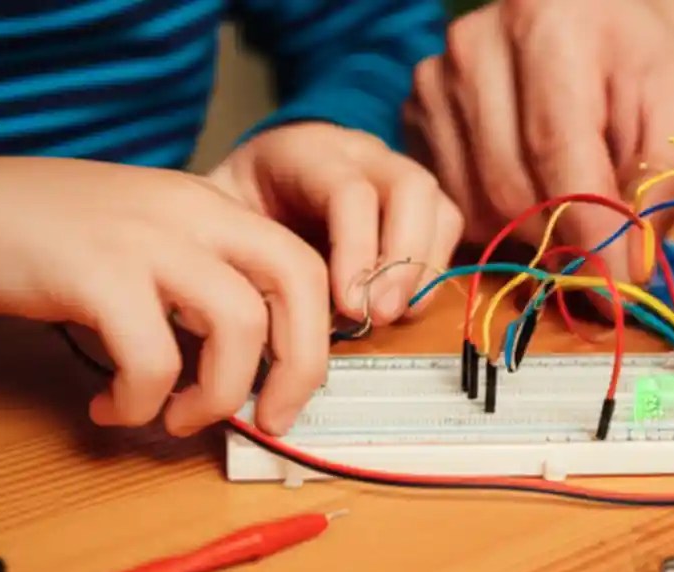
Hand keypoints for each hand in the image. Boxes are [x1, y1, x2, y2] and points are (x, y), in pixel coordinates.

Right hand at [0, 154, 328, 436]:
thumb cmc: (38, 236)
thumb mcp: (139, 240)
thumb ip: (194, 285)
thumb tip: (245, 364)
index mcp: (206, 205)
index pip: (302, 263)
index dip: (315, 335)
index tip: (290, 386)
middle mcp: (189, 211)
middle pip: (297, 283)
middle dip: (301, 366)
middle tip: (273, 419)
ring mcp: (143, 238)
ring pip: (237, 325)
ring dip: (218, 394)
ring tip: (174, 417)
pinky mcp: (93, 272)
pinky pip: (153, 359)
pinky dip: (139, 401)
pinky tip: (108, 407)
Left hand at [208, 122, 462, 323]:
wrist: (257, 177)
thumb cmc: (241, 207)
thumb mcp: (226, 222)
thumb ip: (254, 256)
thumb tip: (290, 318)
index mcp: (308, 151)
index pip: (349, 191)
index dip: (357, 251)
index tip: (350, 307)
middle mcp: (362, 154)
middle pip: (411, 188)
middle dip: (403, 260)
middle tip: (382, 314)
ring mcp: (396, 172)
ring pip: (439, 208)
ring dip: (424, 270)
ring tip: (395, 316)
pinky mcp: (419, 202)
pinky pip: (446, 230)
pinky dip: (431, 273)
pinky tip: (402, 306)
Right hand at [405, 0, 673, 279]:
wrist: (590, 30)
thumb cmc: (639, 73)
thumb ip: (664, 185)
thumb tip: (622, 271)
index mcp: (549, 25)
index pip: (557, 151)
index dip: (590, 231)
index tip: (618, 286)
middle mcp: (475, 47)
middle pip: (511, 188)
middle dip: (564, 240)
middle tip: (603, 248)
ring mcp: (434, 83)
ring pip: (480, 208)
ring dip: (532, 234)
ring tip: (570, 204)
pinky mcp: (413, 117)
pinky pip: (456, 207)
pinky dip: (499, 223)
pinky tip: (532, 191)